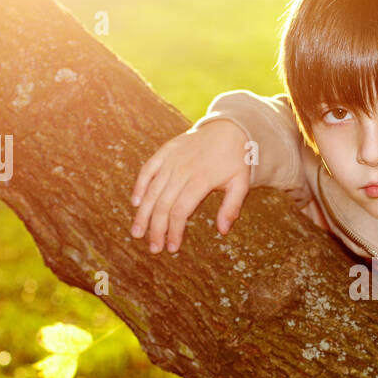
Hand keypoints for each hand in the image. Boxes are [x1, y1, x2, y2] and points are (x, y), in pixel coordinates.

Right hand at [130, 120, 250, 251]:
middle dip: (156, 229)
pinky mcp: (164, 152)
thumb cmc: (236, 161)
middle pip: (163, 204)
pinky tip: (135, 203)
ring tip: (137, 233)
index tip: (171, 248)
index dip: (174, 231)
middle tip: (153, 248)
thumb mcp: (241, 184)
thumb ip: (232, 207)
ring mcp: (171, 160)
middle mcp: (182, 170)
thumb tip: (223, 231)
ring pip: (151, 190)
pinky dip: (139, 186)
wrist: (228, 129)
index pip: (181, 211)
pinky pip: (147, 170)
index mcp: (201, 179)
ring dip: (143, 214)